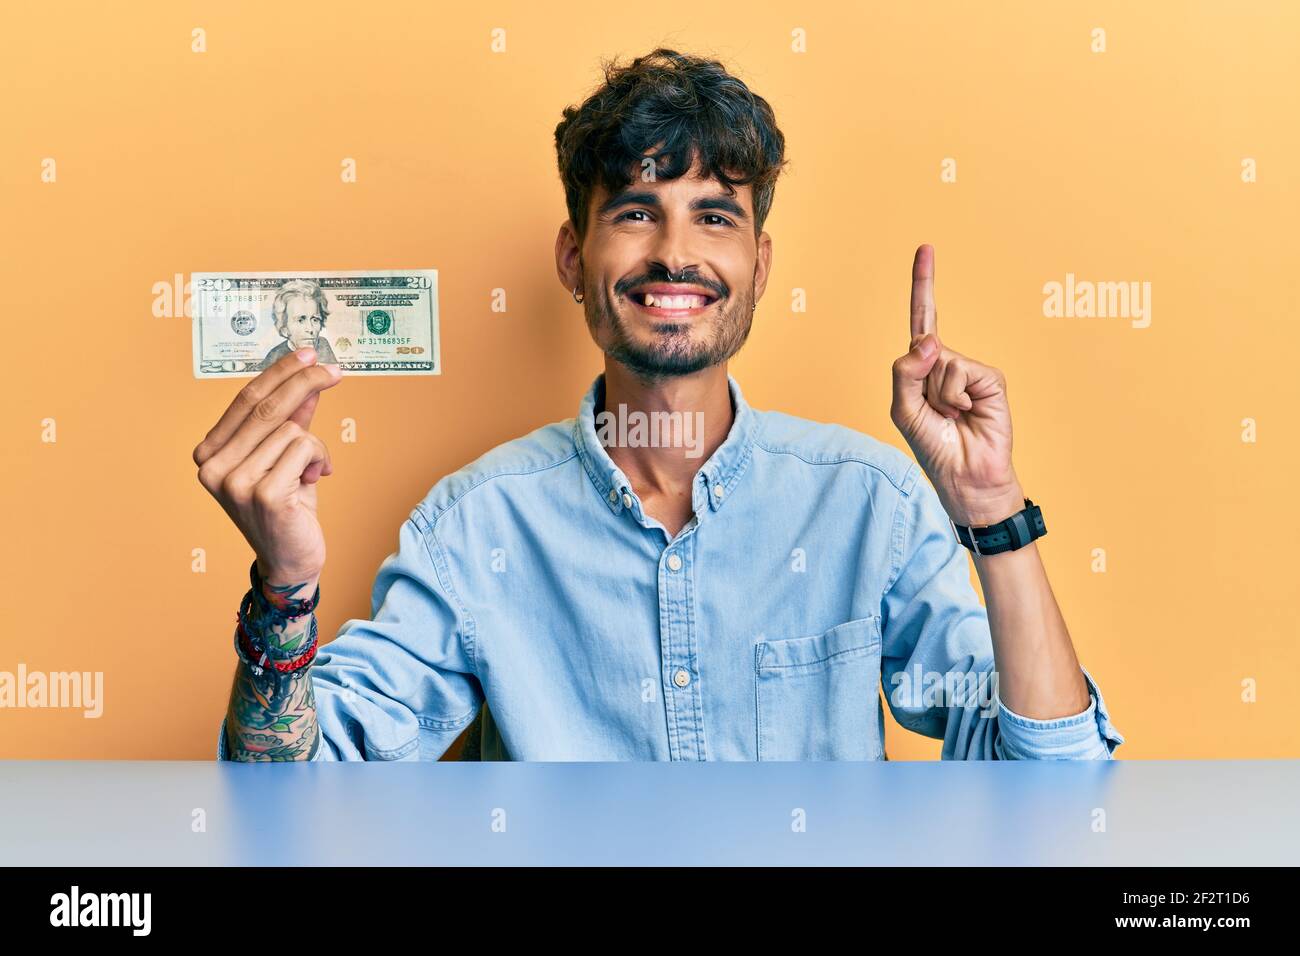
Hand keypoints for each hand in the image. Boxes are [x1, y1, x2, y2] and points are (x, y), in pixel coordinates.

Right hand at [193, 347, 342, 583]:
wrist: (290, 560)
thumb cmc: (286, 508)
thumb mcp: (286, 456)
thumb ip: (292, 420)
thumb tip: (307, 380)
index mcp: (209, 452)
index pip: (247, 398)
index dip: (280, 372)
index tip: (309, 354)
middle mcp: (213, 466)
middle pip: (267, 406)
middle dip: (306, 382)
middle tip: (335, 371)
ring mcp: (235, 482)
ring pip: (292, 429)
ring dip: (315, 446)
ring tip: (311, 471)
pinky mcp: (263, 494)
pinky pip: (304, 448)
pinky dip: (318, 459)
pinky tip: (313, 480)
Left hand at [889, 244, 1023, 526]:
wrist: (966, 476)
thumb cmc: (934, 446)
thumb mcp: (904, 410)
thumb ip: (905, 372)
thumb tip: (929, 339)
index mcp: (924, 368)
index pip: (923, 319)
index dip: (923, 285)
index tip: (926, 249)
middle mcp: (946, 363)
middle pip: (925, 341)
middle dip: (924, 370)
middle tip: (938, 409)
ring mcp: (969, 370)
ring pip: (939, 362)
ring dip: (937, 395)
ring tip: (949, 416)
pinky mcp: (990, 378)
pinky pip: (959, 372)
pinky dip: (955, 397)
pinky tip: (966, 414)